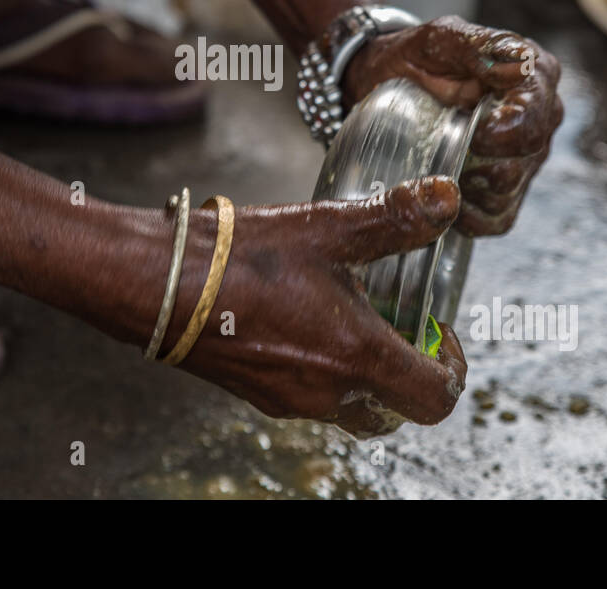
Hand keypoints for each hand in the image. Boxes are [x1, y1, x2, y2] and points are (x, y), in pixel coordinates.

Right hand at [174, 176, 466, 437]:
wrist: (155, 284)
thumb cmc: (236, 259)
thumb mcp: (326, 227)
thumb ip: (394, 216)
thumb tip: (446, 197)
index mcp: (357, 357)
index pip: (436, 398)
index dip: (450, 367)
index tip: (438, 330)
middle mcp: (327, 393)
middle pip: (395, 409)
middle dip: (406, 371)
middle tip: (396, 322)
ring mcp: (289, 400)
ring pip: (350, 404)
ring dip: (361, 369)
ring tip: (345, 311)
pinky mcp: (257, 394)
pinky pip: (308, 394)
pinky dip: (320, 367)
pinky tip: (299, 315)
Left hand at [344, 16, 562, 235]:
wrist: (390, 82)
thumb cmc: (418, 57)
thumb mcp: (439, 38)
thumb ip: (476, 46)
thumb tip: (517, 66)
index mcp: (535, 75)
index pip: (534, 119)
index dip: (500, 135)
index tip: (468, 132)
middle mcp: (542, 116)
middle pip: (525, 161)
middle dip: (479, 161)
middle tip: (442, 145)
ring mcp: (528, 155)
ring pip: (509, 192)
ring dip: (468, 187)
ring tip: (437, 164)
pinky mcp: (508, 188)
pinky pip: (498, 218)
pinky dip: (468, 215)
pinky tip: (443, 197)